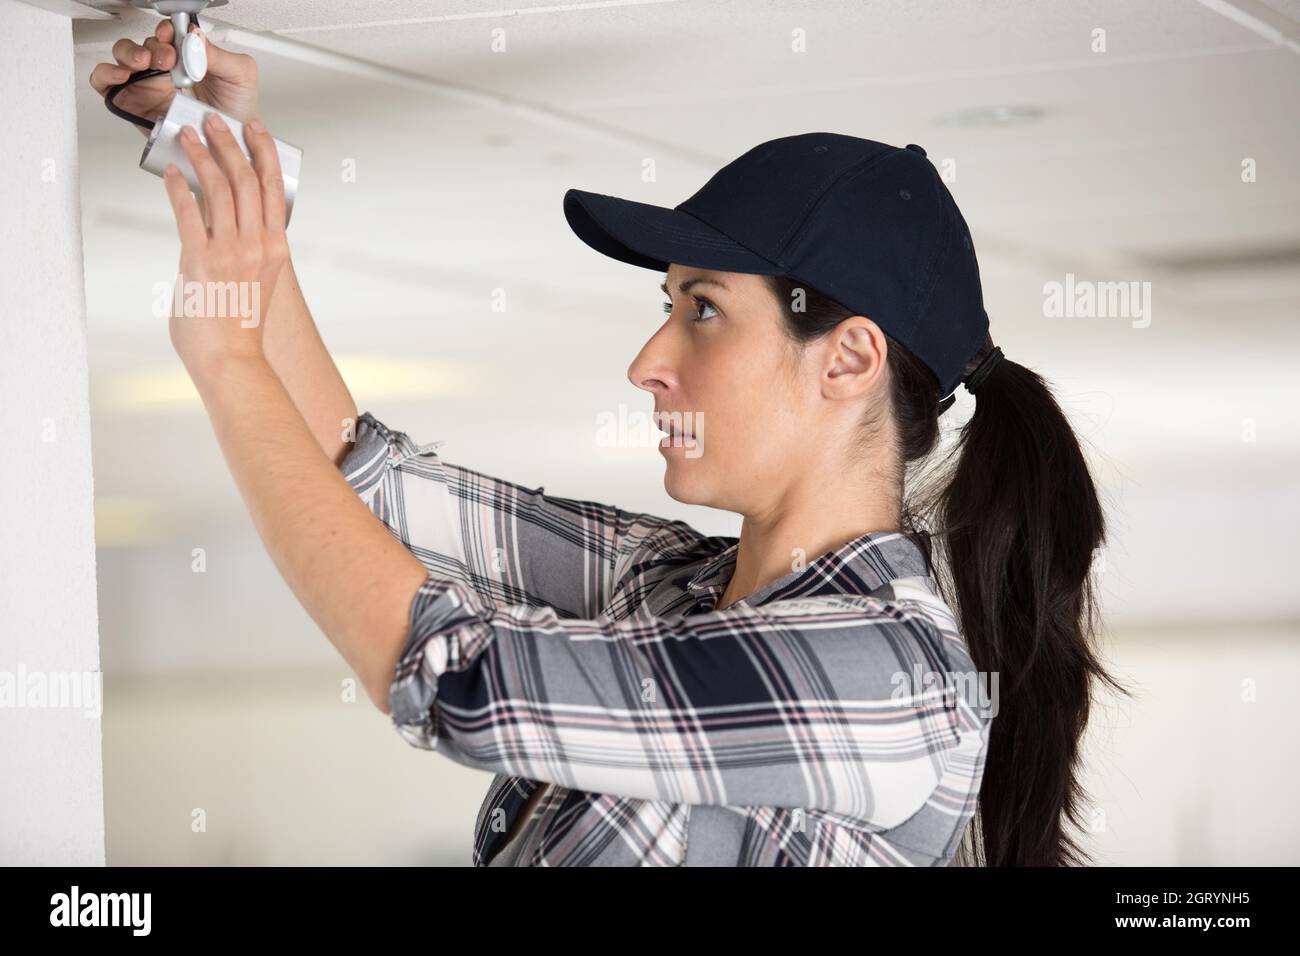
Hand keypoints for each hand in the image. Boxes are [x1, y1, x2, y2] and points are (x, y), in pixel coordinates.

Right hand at [89, 19, 259, 133]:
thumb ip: (218, 54)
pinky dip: (107, 75)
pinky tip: (122, 76)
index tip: (173, 37)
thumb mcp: (239, 75)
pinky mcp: (135, 106)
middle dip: (151, 45)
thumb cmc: (238, 112)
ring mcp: (149, 87)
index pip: (167, 35)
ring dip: (129, 55)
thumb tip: (194, 36)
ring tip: (144, 63)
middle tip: (166, 58)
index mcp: (187, 58)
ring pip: (123, 59)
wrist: (234, 147)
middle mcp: (165, 71)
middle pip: (143, 44)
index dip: (166, 31)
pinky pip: (109, 86)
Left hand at [163, 111, 288, 375]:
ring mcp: (230, 252)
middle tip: (216, 122)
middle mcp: (257, 245)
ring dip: (203, 155)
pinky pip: (188, 212)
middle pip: (247, 178)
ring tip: (190, 135)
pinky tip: (170, 174)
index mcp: (276, 250)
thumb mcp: (256, 283)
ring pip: (219, 188)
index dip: (265, 153)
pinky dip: (178, 188)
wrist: (232, 360)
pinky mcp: (201, 260)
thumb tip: (215, 230)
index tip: (256, 130)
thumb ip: (243, 253)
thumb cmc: (240, 328)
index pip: (274, 188)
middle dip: (230, 143)